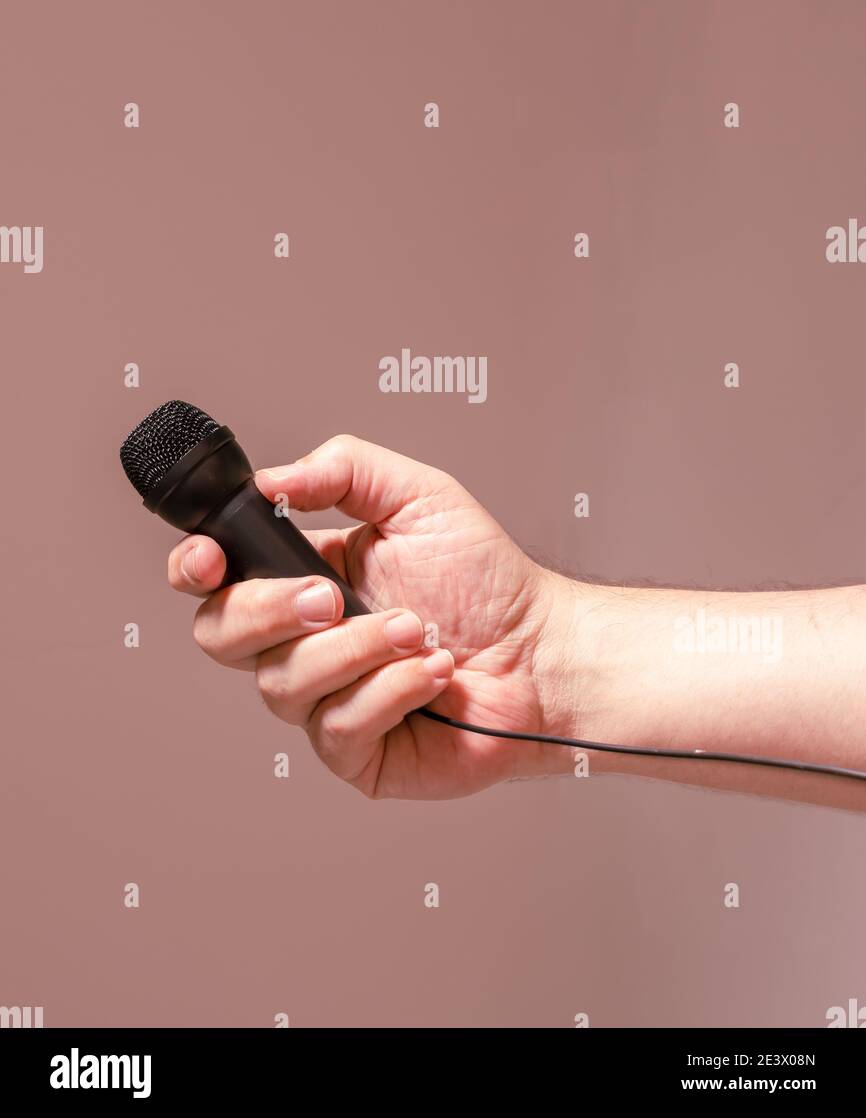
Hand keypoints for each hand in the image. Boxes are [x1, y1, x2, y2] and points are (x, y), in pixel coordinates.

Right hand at [168, 435, 573, 799]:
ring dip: (357, 649)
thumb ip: (343, 468)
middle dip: (271, 611)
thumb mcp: (417, 496)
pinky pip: (337, 728)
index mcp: (300, 578)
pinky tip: (433, 673)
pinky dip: (391, 691)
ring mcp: (323, 702)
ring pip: (282, 685)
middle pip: (220, 636)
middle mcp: (302, 642)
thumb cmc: (487, 580)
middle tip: (334, 596)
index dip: (192, 569)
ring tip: (419, 630)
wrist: (544, 649)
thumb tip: (271, 480)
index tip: (208, 558)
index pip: (214, 579)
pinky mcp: (355, 754)